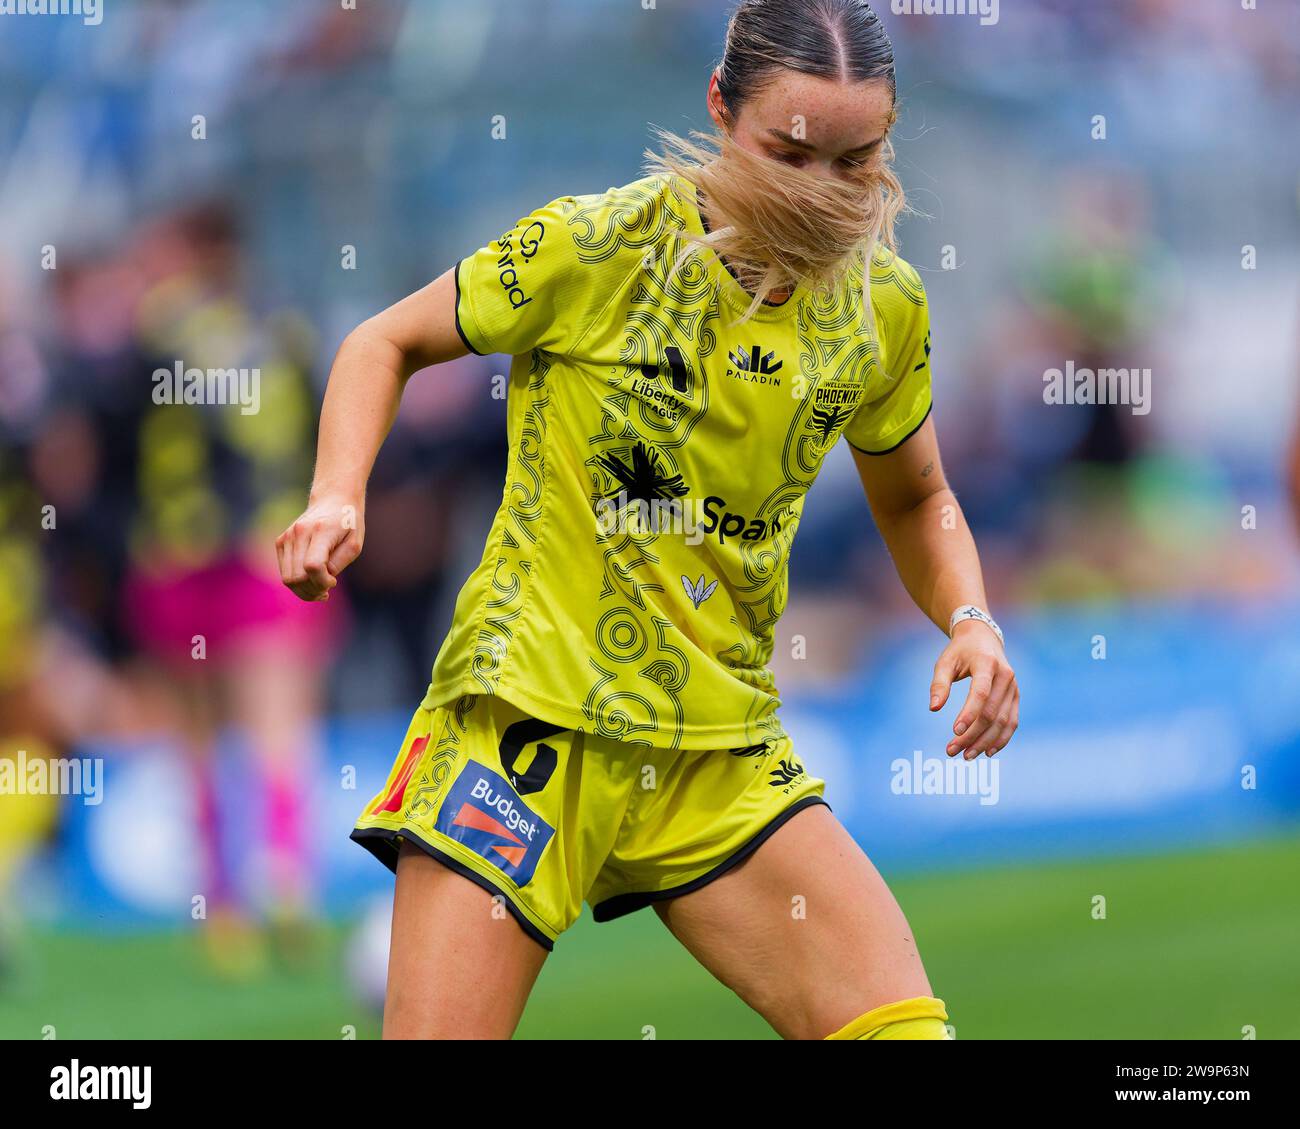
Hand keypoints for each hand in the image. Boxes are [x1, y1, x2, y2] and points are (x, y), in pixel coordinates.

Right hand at [275, 493, 363, 601]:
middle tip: (327, 591)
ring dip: (304, 591)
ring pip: (288, 578)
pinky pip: (284, 573)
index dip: (322, 582)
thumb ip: (338, 563)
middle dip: (313, 591)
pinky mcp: (280, 542)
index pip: (312, 566)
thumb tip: (321, 580)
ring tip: (320, 589)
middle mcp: (299, 533)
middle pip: (297, 577)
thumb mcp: (354, 544)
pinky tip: (311, 580)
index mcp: (321, 531)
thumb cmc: (348, 524)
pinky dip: (297, 583)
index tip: (334, 582)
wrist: (333, 500)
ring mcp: (286, 537)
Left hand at [929, 619, 1018, 758]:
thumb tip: (933, 708)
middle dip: (972, 735)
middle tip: (952, 751)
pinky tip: (987, 752)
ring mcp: (1014, 688)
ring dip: (985, 742)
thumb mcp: (945, 662)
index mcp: (987, 664)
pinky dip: (1001, 739)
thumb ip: (939, 684)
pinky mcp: (1016, 697)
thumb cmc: (960, 651)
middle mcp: (1006, 676)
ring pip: (1003, 721)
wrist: (983, 638)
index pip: (980, 693)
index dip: (969, 714)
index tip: (954, 732)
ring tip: (966, 756)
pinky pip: (1012, 721)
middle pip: (991, 712)